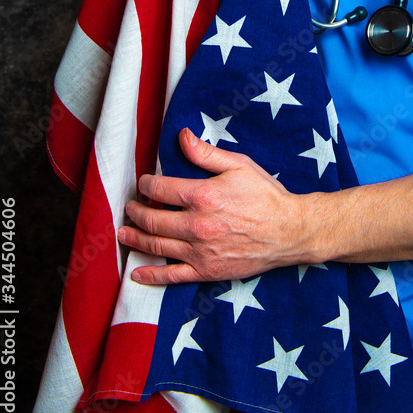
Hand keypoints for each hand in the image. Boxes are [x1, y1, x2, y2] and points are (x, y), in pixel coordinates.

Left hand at [117, 128, 309, 284]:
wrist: (288, 231)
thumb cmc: (265, 195)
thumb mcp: (238, 165)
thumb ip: (206, 153)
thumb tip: (182, 136)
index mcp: (203, 196)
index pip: (160, 189)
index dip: (147, 184)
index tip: (144, 182)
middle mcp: (196, 225)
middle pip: (152, 218)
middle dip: (136, 211)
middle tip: (130, 206)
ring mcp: (199, 250)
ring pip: (156, 245)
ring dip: (135, 238)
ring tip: (124, 232)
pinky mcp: (206, 270)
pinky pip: (172, 276)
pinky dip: (151, 275)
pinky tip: (137, 273)